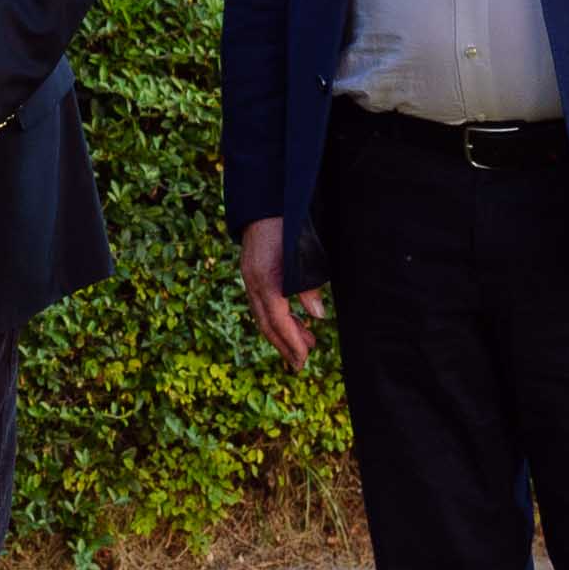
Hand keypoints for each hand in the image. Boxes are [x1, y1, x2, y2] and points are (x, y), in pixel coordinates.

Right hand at [236, 217, 323, 370]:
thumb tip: (317, 316)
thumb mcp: (302, 257)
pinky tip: (293, 318)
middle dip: (284, 346)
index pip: (278, 321)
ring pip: (264, 316)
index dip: (291, 343)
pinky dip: (277, 316)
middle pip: (267, 324)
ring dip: (283, 332)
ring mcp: (250, 279)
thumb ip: (308, 287)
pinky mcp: (252, 274)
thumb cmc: (287, 228)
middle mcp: (254, 284)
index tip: (303, 361)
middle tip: (301, 364)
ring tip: (306, 341)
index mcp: (266, 282)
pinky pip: (262, 304)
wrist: (263, 205)